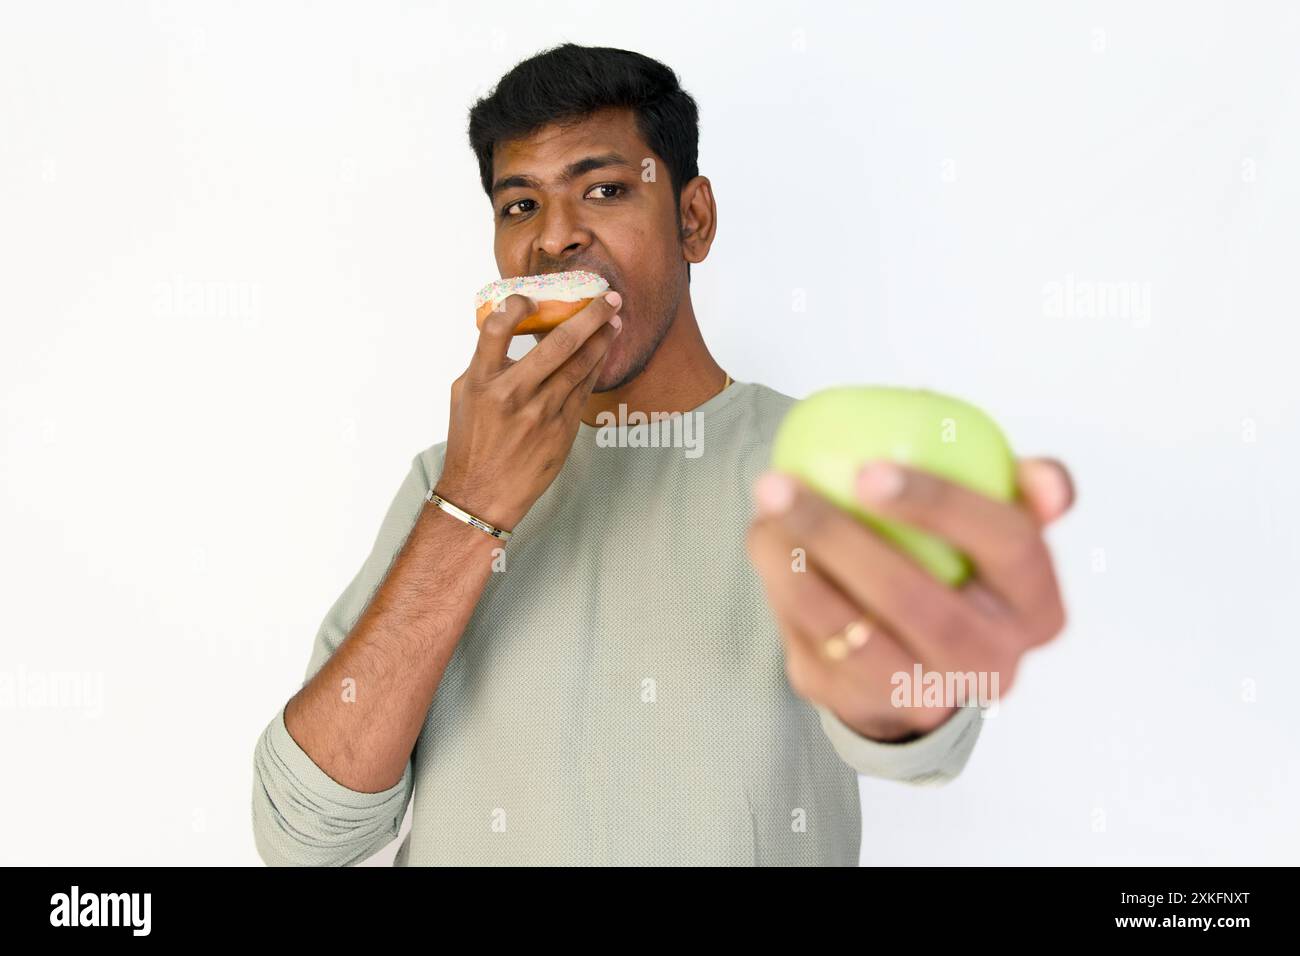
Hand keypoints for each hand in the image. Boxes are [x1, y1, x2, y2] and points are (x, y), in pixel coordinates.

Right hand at [436, 290, 622, 529]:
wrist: (482, 493)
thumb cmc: (471, 440)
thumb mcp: (465, 395)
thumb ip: (487, 362)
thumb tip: (512, 328)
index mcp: (481, 381)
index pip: (497, 328)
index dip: (517, 305)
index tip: (532, 297)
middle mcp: (512, 394)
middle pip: (558, 343)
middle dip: (589, 315)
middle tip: (608, 298)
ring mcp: (540, 413)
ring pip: (579, 366)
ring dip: (601, 339)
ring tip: (614, 321)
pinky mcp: (561, 430)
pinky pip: (583, 390)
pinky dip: (595, 367)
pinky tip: (603, 353)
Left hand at [745, 457, 1074, 741]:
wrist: (929, 663)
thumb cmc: (965, 570)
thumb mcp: (1001, 528)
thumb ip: (1023, 490)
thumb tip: (1046, 482)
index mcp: (1038, 609)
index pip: (1007, 547)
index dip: (939, 505)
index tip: (868, 469)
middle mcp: (992, 663)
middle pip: (917, 602)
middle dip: (840, 538)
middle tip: (782, 486)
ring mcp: (928, 696)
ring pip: (853, 636)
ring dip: (794, 570)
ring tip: (763, 517)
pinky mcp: (865, 708)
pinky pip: (815, 648)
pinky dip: (783, 595)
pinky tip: (767, 550)